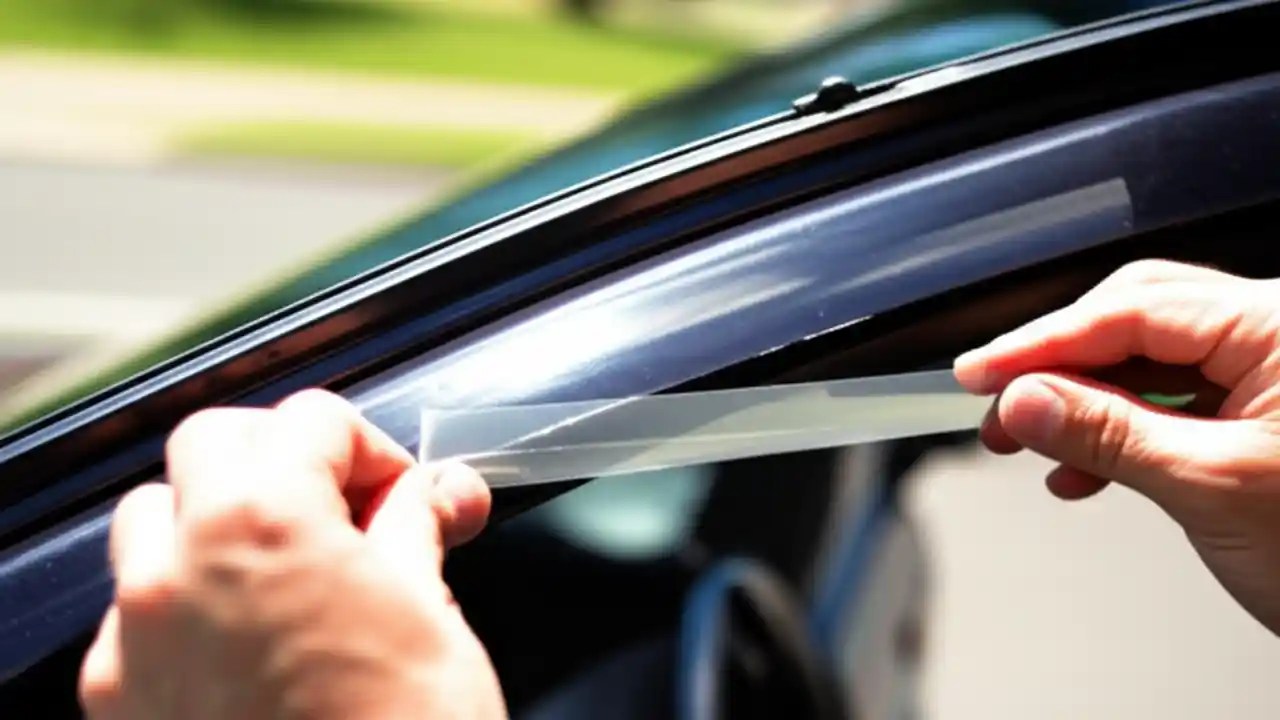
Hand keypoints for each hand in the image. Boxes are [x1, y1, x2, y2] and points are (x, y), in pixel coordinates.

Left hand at [79, 390, 506, 719]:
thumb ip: (418, 526)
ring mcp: (138, 635)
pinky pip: (135, 610)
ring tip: (286, 569)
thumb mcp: (429, 611)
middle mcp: (181, 565)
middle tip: (344, 510)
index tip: (401, 490)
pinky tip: (245, 640)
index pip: (312, 419)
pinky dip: (186, 600)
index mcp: (266, 521)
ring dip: (217, 520)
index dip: (371, 448)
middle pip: (213, 444)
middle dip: (282, 460)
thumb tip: (438, 492)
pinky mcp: (120, 699)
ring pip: (153, 519)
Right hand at [954, 259, 1279, 633]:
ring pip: (1151, 363)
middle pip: (1137, 322)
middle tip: (996, 404)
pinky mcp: (1266, 412)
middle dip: (1059, 367)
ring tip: (1029, 446)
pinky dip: (1122, 434)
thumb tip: (1024, 399)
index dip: (1042, 341)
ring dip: (1084, 405)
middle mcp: (1279, 334)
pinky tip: (1083, 471)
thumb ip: (1109, 434)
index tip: (979, 372)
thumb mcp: (1213, 488)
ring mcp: (1274, 372)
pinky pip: (1176, 401)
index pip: (1134, 309)